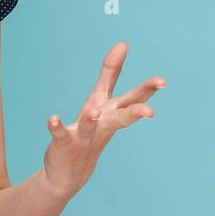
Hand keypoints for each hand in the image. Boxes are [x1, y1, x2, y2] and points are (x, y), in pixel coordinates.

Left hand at [41, 42, 163, 200]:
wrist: (70, 172)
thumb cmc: (90, 128)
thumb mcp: (100, 98)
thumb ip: (110, 72)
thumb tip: (123, 44)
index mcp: (112, 111)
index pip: (132, 97)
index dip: (147, 89)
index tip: (162, 82)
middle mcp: (102, 123)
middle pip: (122, 115)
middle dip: (137, 111)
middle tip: (150, 113)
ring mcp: (84, 134)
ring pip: (91, 126)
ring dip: (92, 118)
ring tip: (94, 111)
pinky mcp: (65, 143)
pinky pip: (60, 133)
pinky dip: (56, 126)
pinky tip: (52, 118)